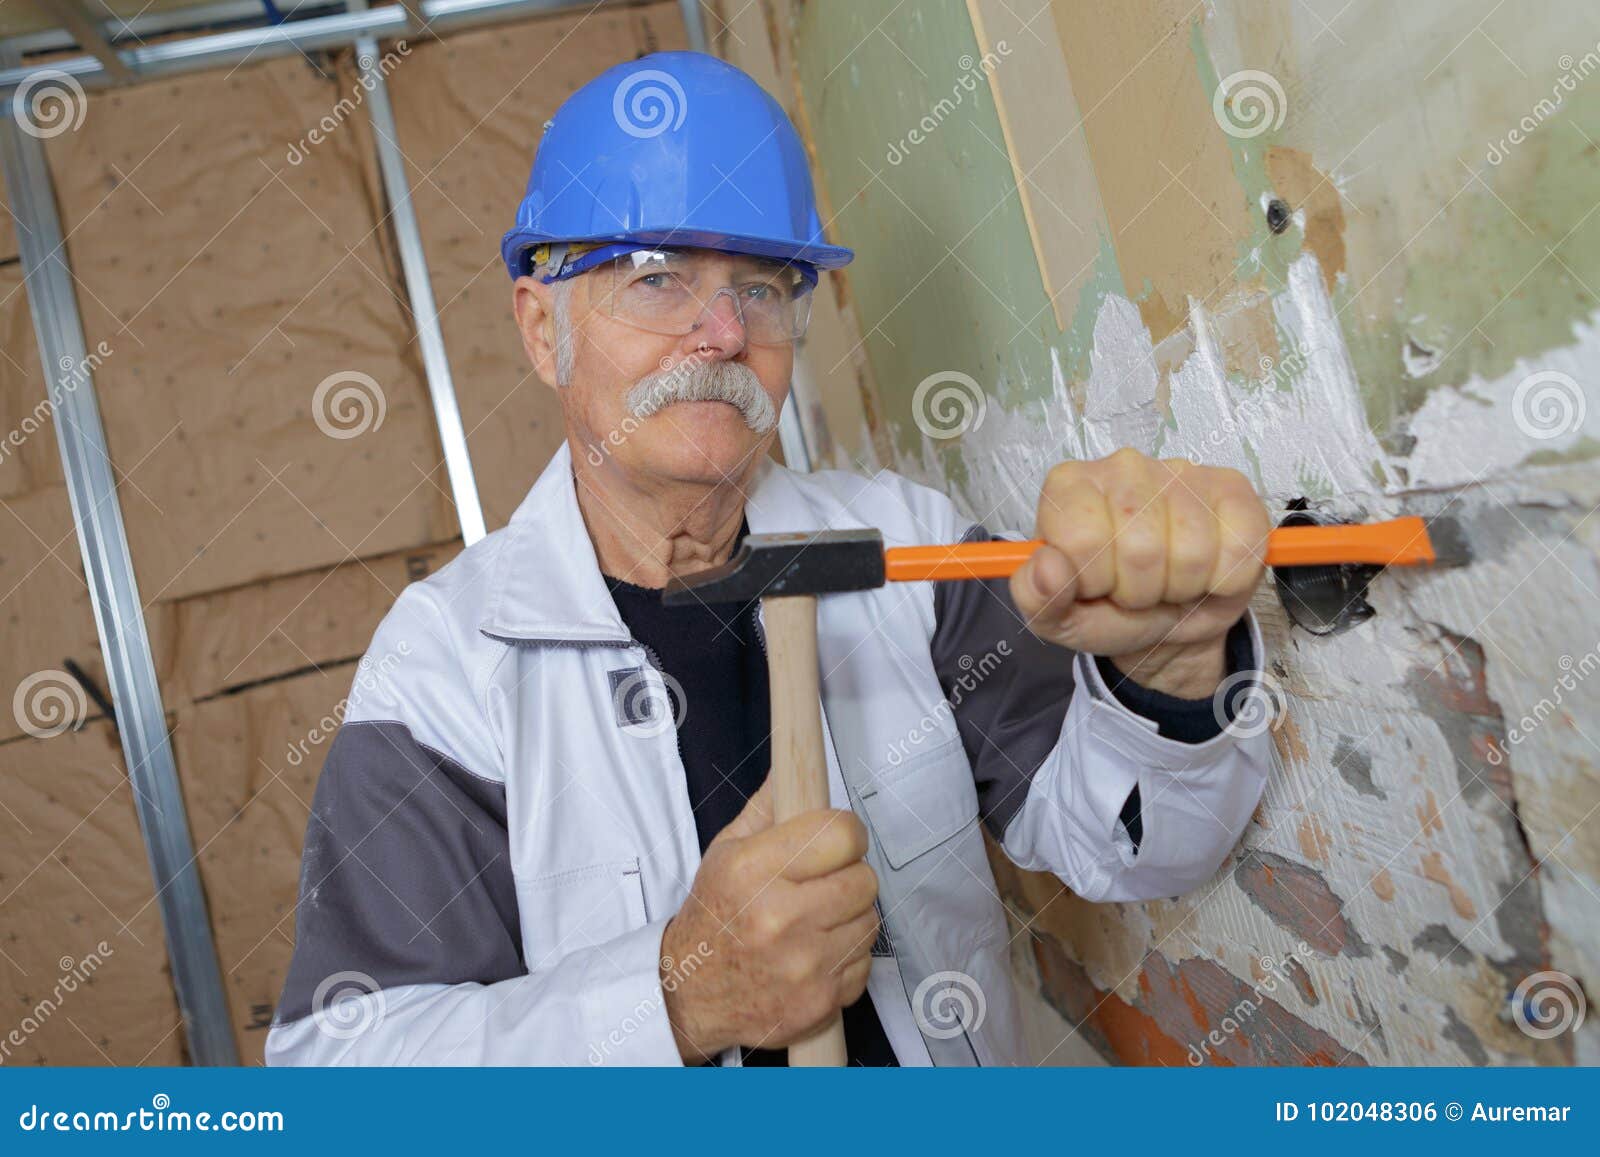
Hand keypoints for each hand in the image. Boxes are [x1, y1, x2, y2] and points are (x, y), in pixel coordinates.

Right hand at [659, 779, 878, 1062]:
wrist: (689, 995)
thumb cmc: (712, 919)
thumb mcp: (725, 852)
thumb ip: (768, 808)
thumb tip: (796, 766)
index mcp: (753, 871)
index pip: (841, 835)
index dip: (845, 832)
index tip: (836, 839)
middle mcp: (779, 918)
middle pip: (864, 878)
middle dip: (849, 875)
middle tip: (822, 883)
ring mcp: (803, 965)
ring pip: (870, 921)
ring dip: (850, 918)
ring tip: (815, 921)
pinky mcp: (821, 1002)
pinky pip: (864, 964)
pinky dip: (846, 958)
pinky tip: (814, 955)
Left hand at [1010, 449, 1268, 697]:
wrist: (1166, 623)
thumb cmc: (1108, 608)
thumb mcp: (1058, 618)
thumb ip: (1036, 597)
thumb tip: (1046, 567)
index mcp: (1069, 487)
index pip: (1081, 539)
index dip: (1093, 581)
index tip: (1095, 586)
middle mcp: (1122, 466)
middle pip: (1141, 547)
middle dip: (1139, 590)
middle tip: (1136, 589)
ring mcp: (1180, 471)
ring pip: (1192, 551)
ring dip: (1182, 587)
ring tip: (1167, 582)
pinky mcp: (1233, 489)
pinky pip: (1240, 548)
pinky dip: (1225, 579)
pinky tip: (1207, 571)